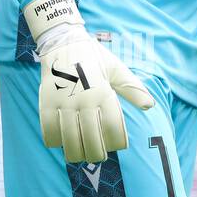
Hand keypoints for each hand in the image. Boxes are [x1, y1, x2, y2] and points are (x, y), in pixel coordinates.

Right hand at [24, 0, 154, 161]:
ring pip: (69, 139)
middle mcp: (84, 99)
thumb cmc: (94, 57)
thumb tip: (150, 106)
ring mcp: (64, 101)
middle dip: (96, 154)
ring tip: (79, 156)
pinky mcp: (46, 101)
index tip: (117, 145)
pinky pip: (48, 129)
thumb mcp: (117, 69)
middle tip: (98, 156)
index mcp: (104, 91)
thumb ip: (132, 89)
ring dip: (76, 153)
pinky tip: (60, 142)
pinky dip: (54, 141)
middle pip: (92, 140)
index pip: (113, 128)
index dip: (116, 143)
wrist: (64, 41)